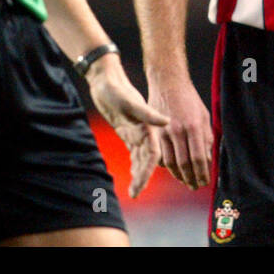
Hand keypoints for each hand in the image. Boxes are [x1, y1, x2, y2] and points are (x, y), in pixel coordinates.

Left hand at [86, 55, 170, 197]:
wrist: (107, 79)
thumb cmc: (116, 89)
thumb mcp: (130, 102)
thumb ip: (148, 113)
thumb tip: (166, 122)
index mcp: (148, 127)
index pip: (151, 154)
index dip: (146, 170)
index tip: (139, 185)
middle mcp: (144, 131)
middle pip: (146, 159)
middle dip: (142, 177)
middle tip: (134, 193)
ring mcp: (136, 132)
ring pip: (140, 158)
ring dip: (138, 173)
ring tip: (134, 189)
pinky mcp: (128, 131)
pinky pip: (134, 151)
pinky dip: (134, 163)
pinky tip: (132, 174)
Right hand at [146, 76, 212, 189]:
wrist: (168, 83)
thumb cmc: (189, 99)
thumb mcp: (204, 116)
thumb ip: (207, 138)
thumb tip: (207, 161)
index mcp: (193, 126)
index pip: (198, 158)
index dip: (202, 174)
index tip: (205, 182)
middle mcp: (177, 131)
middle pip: (184, 164)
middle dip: (191, 179)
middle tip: (196, 186)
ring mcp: (163, 132)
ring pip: (170, 163)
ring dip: (179, 176)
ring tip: (186, 181)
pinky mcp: (153, 132)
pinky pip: (159, 155)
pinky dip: (166, 166)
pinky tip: (173, 169)